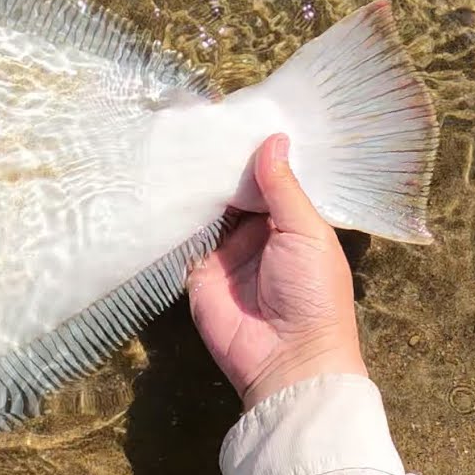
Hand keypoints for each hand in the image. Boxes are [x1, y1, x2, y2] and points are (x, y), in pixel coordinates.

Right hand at [186, 133, 367, 409]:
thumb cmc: (312, 292)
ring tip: (179, 143)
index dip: (259, 156)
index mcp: (293, 225)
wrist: (285, 357)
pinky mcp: (197, 271)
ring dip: (198, 186)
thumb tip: (273, 138)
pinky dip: (176, 215)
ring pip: (209, 210)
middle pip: (237, 193)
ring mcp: (226, 253)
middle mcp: (259, 236)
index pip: (272, 182)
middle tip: (202, 123)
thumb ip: (284, 188)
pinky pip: (184, 237)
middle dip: (223, 166)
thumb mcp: (307, 232)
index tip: (241, 117)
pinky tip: (162, 183)